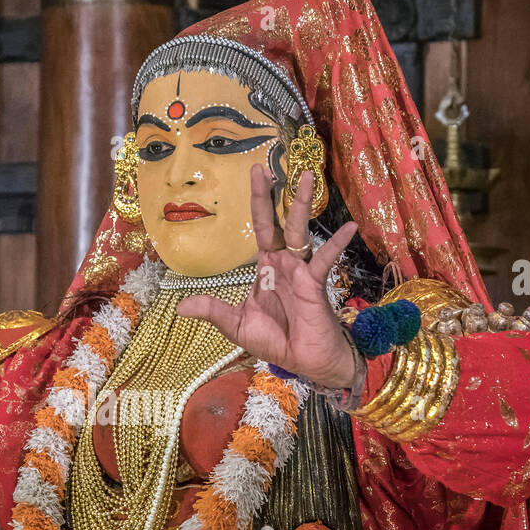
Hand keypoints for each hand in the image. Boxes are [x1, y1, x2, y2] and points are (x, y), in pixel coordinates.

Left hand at [177, 166, 358, 390]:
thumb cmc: (275, 340)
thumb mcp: (236, 325)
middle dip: (270, 195)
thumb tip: (180, 306)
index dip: (257, 202)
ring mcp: (301, 269)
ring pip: (298, 230)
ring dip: (301, 204)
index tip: (255, 174)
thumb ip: (213, 311)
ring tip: (306, 176)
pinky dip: (336, 243)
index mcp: (266, 267)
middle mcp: (284, 262)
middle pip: (276, 220)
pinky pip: (325, 258)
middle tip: (264, 168)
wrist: (303, 361)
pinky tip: (349, 228)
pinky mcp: (315, 282)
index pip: (260, 227)